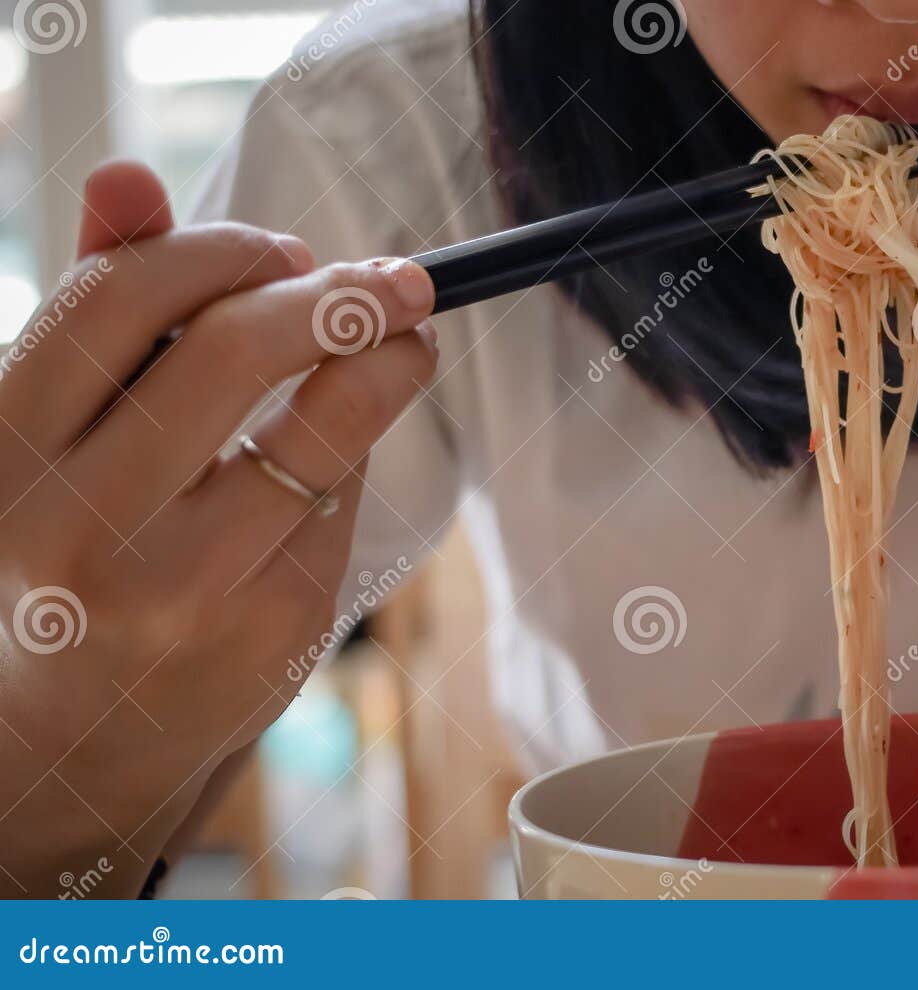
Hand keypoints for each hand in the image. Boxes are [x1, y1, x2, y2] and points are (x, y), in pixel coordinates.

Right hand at [0, 162, 438, 896]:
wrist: (77, 736)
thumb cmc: (71, 548)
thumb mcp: (54, 431)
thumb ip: (98, 305)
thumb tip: (133, 177)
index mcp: (4, 451)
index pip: (119, 298)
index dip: (221, 249)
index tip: (285, 250)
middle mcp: (77, 521)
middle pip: (232, 347)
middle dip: (328, 292)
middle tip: (381, 280)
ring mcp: (178, 584)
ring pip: (319, 424)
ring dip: (387, 355)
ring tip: (406, 330)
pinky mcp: (269, 625)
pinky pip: (343, 495)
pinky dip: (364, 438)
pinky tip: (363, 420)